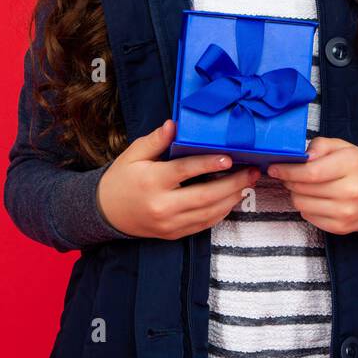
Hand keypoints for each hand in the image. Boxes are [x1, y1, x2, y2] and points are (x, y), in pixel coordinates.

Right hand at [97, 119, 260, 240]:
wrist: (106, 213)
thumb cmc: (121, 179)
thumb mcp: (133, 154)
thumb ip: (156, 140)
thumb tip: (174, 124)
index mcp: (152, 181)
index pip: (185, 171)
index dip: (208, 164)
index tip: (229, 158)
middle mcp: (162, 205)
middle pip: (204, 196)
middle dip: (233, 184)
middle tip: (252, 172)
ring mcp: (169, 223)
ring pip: (208, 213)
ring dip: (232, 199)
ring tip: (248, 183)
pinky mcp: (174, 234)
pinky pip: (203, 225)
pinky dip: (221, 212)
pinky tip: (232, 199)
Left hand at [268, 137, 357, 234]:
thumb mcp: (343, 147)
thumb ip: (320, 145)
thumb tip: (302, 156)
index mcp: (352, 164)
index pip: (311, 172)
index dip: (288, 171)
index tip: (274, 168)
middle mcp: (351, 190)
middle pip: (303, 189)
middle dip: (289, 181)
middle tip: (289, 175)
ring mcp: (347, 212)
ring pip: (302, 204)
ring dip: (296, 194)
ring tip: (303, 186)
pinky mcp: (341, 227)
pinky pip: (309, 217)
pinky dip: (306, 207)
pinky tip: (315, 199)